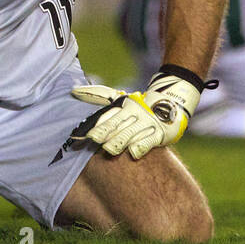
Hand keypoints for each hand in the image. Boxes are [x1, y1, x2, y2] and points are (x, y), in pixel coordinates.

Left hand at [70, 65, 212, 159]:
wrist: (172, 103)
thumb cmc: (137, 106)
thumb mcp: (119, 98)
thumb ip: (97, 95)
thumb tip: (72, 91)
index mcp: (123, 106)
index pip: (108, 116)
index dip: (96, 125)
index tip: (84, 134)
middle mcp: (134, 114)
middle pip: (117, 125)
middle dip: (105, 132)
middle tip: (93, 139)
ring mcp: (147, 124)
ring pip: (131, 134)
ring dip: (121, 141)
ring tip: (110, 149)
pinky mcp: (159, 134)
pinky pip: (149, 141)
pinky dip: (142, 146)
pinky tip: (134, 153)